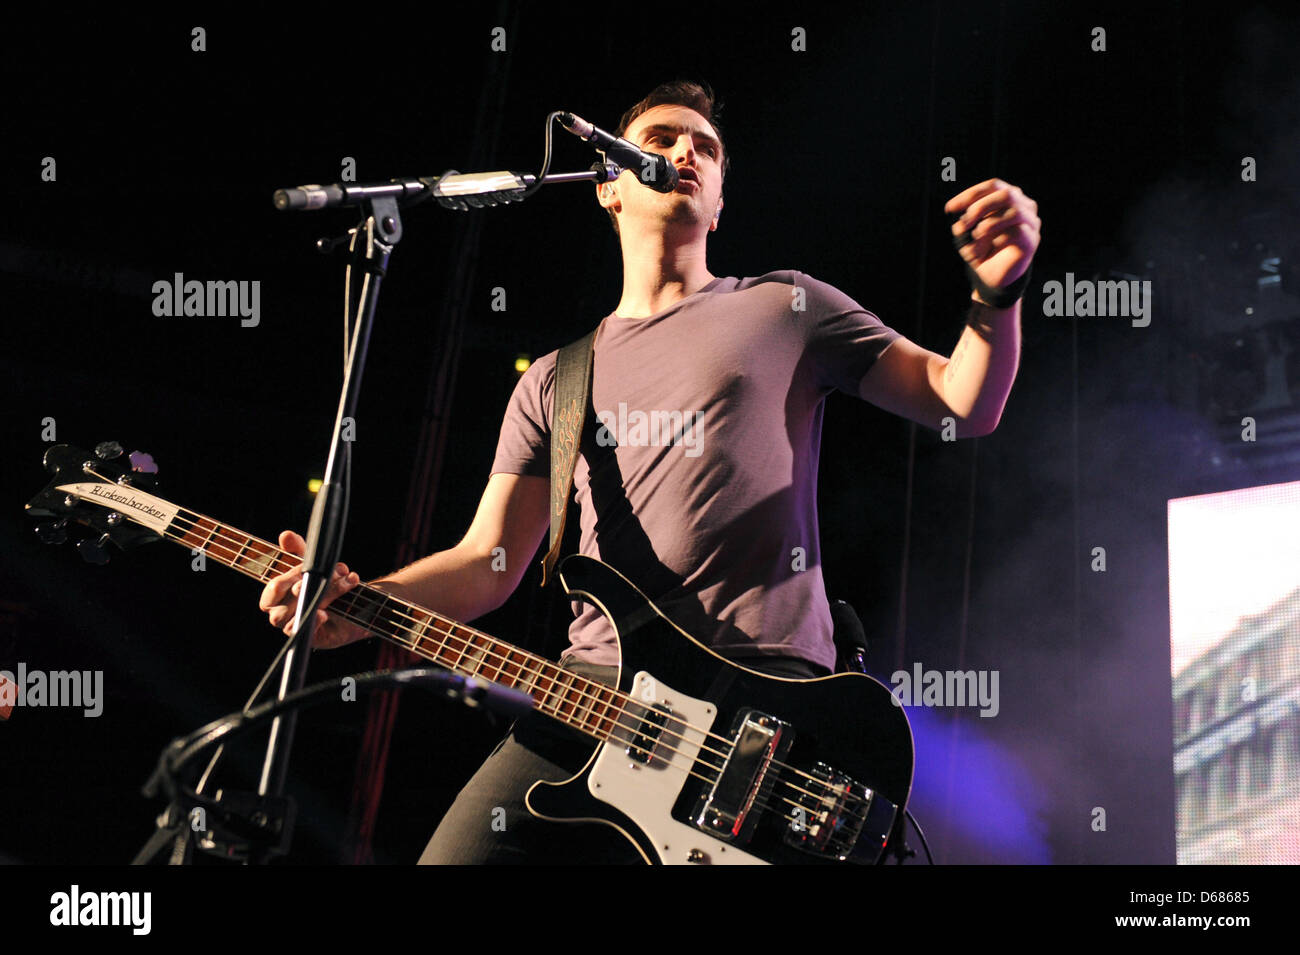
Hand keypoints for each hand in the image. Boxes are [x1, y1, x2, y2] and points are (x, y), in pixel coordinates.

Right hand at [258, 530, 364, 648]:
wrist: (355, 604)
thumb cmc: (327, 583)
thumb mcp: (314, 563)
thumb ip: (299, 550)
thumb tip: (286, 535)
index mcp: (277, 596)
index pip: (272, 591)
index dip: (286, 579)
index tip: (304, 568)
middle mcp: (282, 613)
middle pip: (285, 601)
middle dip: (310, 583)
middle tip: (336, 571)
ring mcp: (296, 626)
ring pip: (298, 613)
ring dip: (325, 594)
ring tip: (345, 583)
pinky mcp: (311, 637)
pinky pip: (304, 632)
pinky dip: (314, 620)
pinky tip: (326, 613)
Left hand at [945, 179, 1040, 296]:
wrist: (994, 276)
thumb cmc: (982, 248)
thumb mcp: (968, 232)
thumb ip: (965, 222)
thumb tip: (960, 224)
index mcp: (1010, 197)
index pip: (993, 185)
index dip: (971, 194)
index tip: (950, 208)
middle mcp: (1024, 206)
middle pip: (1006, 194)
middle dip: (980, 207)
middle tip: (964, 223)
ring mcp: (1031, 223)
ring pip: (1014, 212)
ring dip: (989, 225)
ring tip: (976, 237)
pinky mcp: (1031, 240)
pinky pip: (1017, 232)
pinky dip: (998, 239)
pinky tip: (990, 247)